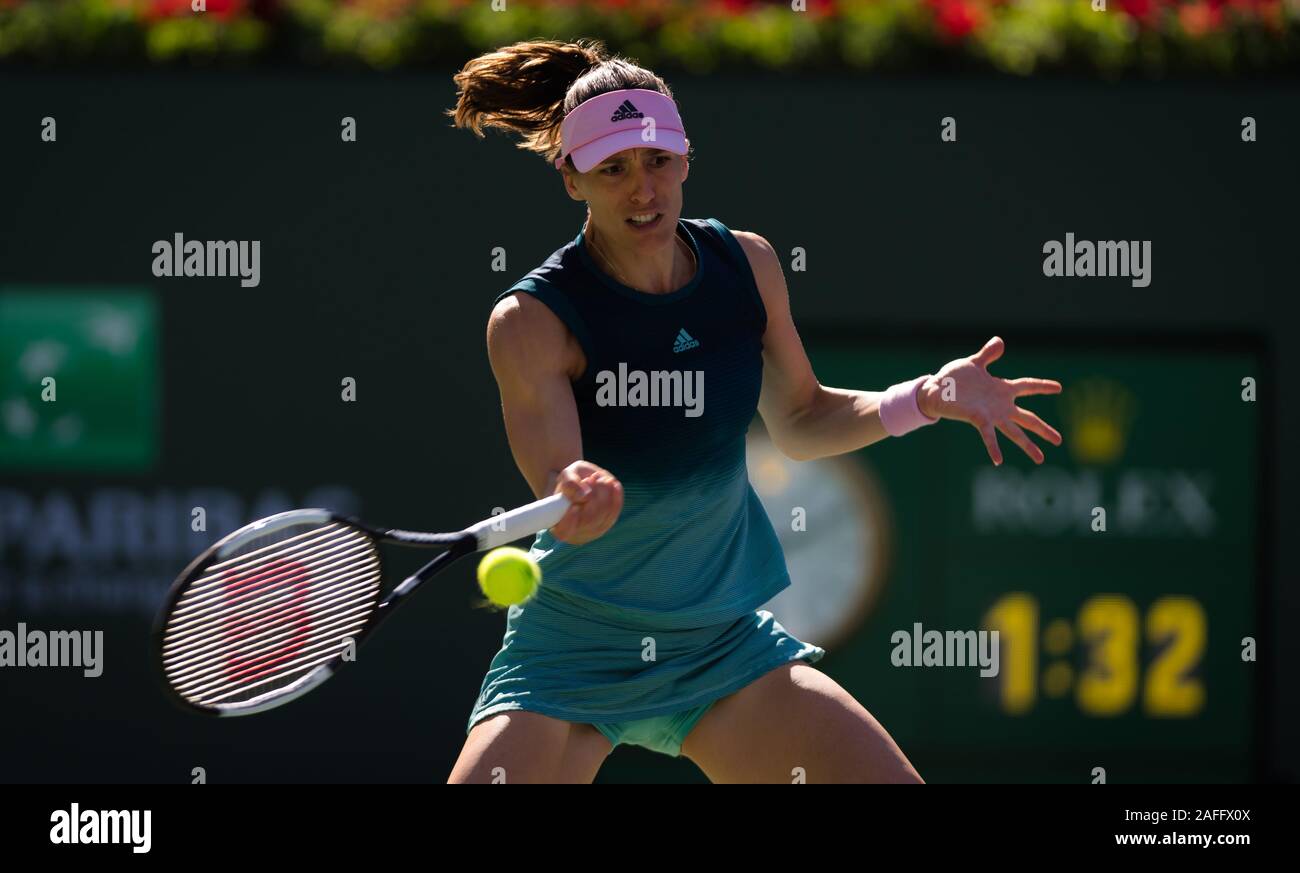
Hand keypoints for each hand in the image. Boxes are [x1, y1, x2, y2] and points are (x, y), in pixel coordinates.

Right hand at [549, 460, 623, 544]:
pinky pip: (615, 510)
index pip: (563, 531)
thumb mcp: (566, 475)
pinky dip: (615, 495)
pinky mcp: (608, 522)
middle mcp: (576, 533)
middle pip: (589, 520)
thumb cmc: (571, 480)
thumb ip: (570, 484)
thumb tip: (584, 496)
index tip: (574, 506)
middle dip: (593, 496)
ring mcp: (593, 530)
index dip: (569, 521)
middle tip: (591, 478)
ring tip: (597, 477)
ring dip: (603, 491)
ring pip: (603, 513)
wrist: (585, 480)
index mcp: (558, 524)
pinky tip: (611, 483)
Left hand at [917, 336, 1062, 464]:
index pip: (1028, 386)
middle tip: (1059, 440)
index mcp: (1002, 389)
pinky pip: (989, 435)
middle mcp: (1000, 405)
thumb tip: (999, 341)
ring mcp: (991, 414)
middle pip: (1028, 418)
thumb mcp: (973, 363)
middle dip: (1044, 429)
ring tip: (1040, 458)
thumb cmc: (954, 378)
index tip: (1059, 387)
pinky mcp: (978, 419)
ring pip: (1014, 432)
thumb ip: (988, 354)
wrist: (935, 389)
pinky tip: (999, 461)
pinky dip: (994, 448)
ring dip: (1028, 445)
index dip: (1043, 386)